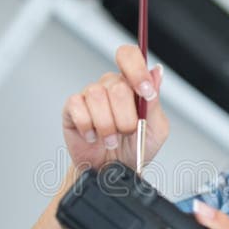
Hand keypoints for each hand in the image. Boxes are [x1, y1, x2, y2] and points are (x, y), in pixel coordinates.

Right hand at [61, 45, 167, 171]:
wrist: (111, 172)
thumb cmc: (134, 149)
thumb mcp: (155, 129)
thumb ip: (154, 102)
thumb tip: (156, 72)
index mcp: (132, 84)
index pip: (130, 56)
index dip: (137, 70)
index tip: (145, 92)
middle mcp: (110, 86)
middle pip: (117, 86)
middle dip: (125, 117)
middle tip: (126, 132)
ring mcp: (90, 95)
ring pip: (97, 96)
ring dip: (107, 126)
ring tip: (110, 140)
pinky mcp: (72, 108)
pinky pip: (78, 107)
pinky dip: (88, 127)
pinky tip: (92, 136)